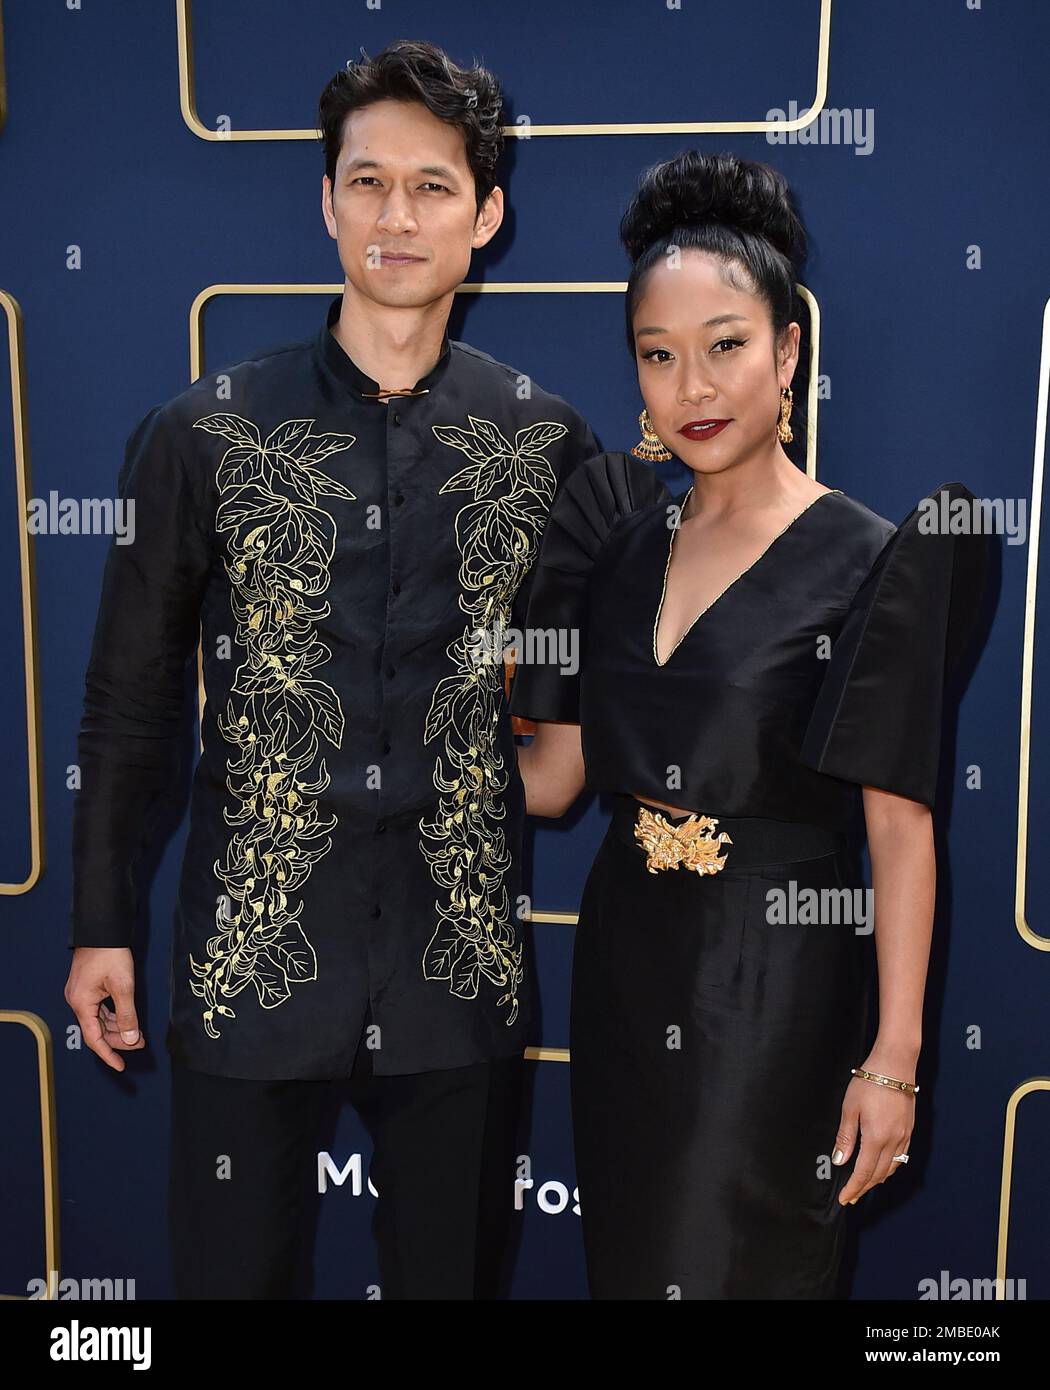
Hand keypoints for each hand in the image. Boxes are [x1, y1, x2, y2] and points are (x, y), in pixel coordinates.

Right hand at [64, 947, 144, 1072]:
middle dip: (119, 1039)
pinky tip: (127, 1019)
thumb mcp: (123, 986)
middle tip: (140, 1043)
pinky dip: (113, 1016)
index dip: (108, 1054)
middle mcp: (77, 1001)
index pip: (94, 1038)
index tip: (121, 1066)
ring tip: (138, 1034)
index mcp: (82, 1003)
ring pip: (99, 1019)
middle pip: (97, 1030)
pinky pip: (99, 1009)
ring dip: (118, 1027)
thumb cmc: (111, 954)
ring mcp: (81, 994)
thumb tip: (132, 1039)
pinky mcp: (86, 987)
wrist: (102, 929)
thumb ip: (127, 1014)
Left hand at [832, 1073, 914, 1204]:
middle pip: (879, 1174)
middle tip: (851, 1196)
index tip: (845, 1199)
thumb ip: (846, 1137)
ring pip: (892, 1167)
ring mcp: (904, 1136)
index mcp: (876, 1138)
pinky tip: (882, 1166)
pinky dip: (890, 1166)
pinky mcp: (910, 1129)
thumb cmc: (869, 1082)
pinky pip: (901, 1156)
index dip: (854, 1188)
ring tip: (864, 1184)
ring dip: (878, 1179)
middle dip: (864, 1187)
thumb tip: (840, 1160)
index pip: (864, 1173)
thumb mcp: (850, 1109)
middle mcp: (894, 1141)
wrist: (895, 1064)